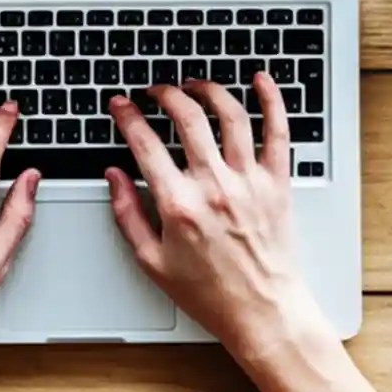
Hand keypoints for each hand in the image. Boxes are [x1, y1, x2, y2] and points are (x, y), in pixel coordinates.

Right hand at [106, 73, 373, 391]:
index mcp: (179, 205)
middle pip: (187, 118)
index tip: (120, 105)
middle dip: (165, 93)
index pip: (145, 143)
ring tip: (194, 84)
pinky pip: (278, 132)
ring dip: (208, 90)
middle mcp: (215, 186)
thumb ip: (127, 213)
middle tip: (155, 90)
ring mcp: (249, 182)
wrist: (262, 311)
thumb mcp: (151, 260)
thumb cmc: (210, 293)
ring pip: (230, 115)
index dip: (127, 116)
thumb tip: (113, 176)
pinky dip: (272, 100)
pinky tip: (262, 80)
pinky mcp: (277, 184)